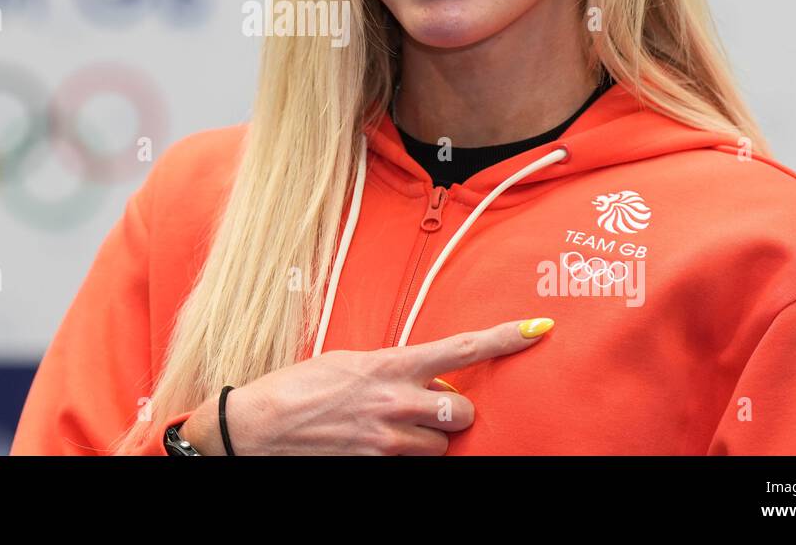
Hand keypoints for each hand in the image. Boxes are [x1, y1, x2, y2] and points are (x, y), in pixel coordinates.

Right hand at [178, 318, 553, 454]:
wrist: (258, 426)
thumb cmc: (300, 388)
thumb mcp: (349, 362)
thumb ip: (393, 369)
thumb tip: (427, 380)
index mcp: (389, 364)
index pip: (460, 349)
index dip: (503, 339)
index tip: (537, 328)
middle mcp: (395, 401)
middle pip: (460, 410)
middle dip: (449, 411)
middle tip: (418, 407)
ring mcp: (387, 439)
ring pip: (439, 445)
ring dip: (424, 439)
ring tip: (386, 429)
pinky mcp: (375, 467)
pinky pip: (412, 467)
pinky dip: (403, 458)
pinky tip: (375, 447)